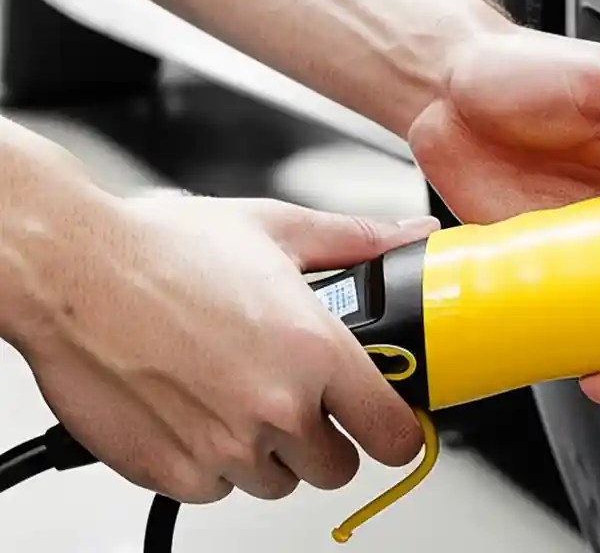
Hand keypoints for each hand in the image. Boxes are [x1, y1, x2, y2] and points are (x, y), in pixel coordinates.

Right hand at [17, 194, 437, 502]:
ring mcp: (224, 447)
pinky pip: (217, 489)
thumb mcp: (276, 230)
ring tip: (236, 393)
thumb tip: (407, 237)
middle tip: (300, 400)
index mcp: (315, 351)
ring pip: (277, 482)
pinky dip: (212, 462)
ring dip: (268, 452)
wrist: (70, 271)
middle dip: (326, 439)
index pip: (393, 435)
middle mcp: (276, 407)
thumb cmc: (163, 249)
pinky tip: (194, 409)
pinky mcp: (173, 472)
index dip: (397, 433)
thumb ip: (356, 241)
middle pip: (338, 469)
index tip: (388, 425)